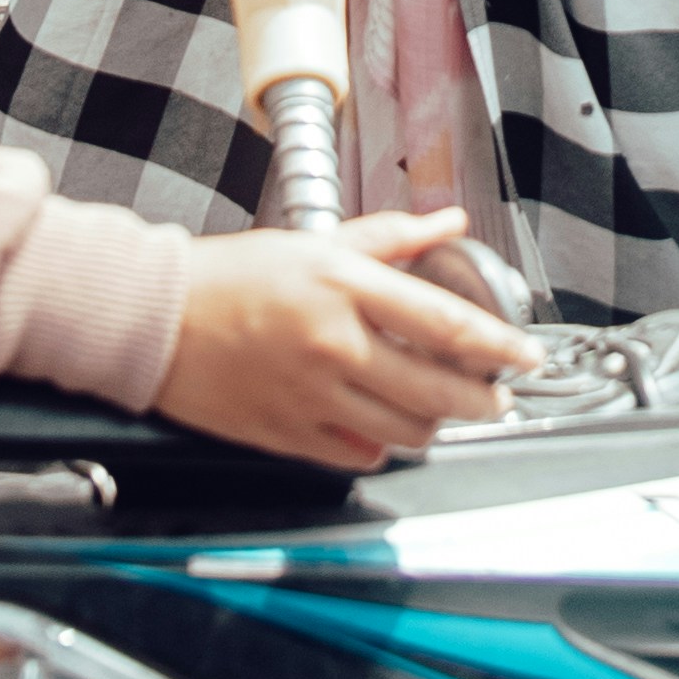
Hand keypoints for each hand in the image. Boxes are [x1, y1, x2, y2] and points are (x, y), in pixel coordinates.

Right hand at [155, 219, 541, 467]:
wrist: (154, 318)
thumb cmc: (229, 277)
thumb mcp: (314, 243)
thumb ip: (389, 238)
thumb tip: (445, 224)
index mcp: (343, 289)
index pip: (445, 324)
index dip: (498, 346)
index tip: (524, 356)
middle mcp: (333, 344)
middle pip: (436, 390)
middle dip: (481, 400)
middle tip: (494, 397)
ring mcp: (311, 395)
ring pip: (403, 431)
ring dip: (434, 426)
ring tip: (439, 412)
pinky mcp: (286, 433)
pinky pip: (357, 454)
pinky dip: (381, 446)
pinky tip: (382, 428)